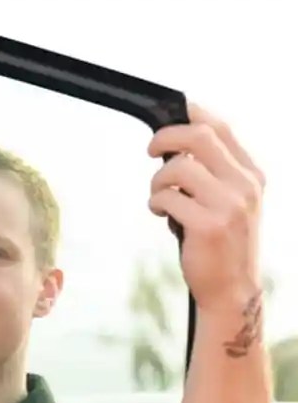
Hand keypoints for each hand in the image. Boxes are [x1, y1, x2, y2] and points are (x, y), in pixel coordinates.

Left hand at [148, 103, 265, 316]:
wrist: (231, 288)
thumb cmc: (221, 241)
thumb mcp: (230, 201)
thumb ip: (214, 172)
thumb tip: (178, 143)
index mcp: (251, 174)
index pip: (220, 128)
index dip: (191, 115)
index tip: (170, 117)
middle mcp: (244, 185)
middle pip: (198, 137)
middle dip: (165, 137)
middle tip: (152, 150)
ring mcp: (229, 205)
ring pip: (177, 169)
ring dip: (158, 181)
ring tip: (160, 197)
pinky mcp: (208, 225)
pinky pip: (166, 199)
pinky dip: (156, 203)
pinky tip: (163, 213)